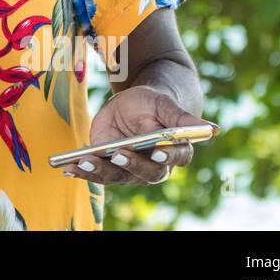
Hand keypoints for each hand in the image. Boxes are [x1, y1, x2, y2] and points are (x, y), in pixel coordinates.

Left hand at [62, 85, 216, 186]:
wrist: (137, 104)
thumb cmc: (155, 102)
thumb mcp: (163, 104)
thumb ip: (182, 118)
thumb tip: (212, 129)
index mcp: (175, 151)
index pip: (173, 158)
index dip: (165, 157)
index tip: (157, 152)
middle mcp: (155, 167)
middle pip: (144, 172)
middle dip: (129, 163)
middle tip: (116, 154)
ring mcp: (132, 170)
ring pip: (118, 176)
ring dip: (99, 171)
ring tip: (81, 162)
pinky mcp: (112, 168)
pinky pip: (99, 174)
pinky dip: (83, 171)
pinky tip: (67, 167)